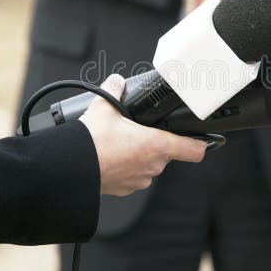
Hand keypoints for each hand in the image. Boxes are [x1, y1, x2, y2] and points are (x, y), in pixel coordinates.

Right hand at [79, 74, 206, 195]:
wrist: (69, 169)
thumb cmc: (90, 143)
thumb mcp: (103, 108)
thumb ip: (114, 90)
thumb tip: (116, 82)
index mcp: (156, 146)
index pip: (194, 150)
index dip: (200, 143)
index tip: (201, 140)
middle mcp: (152, 166)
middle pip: (167, 153)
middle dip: (156, 142)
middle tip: (138, 132)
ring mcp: (140, 179)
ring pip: (150, 164)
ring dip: (141, 155)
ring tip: (121, 144)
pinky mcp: (126, 188)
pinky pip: (134, 175)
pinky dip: (127, 166)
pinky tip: (112, 157)